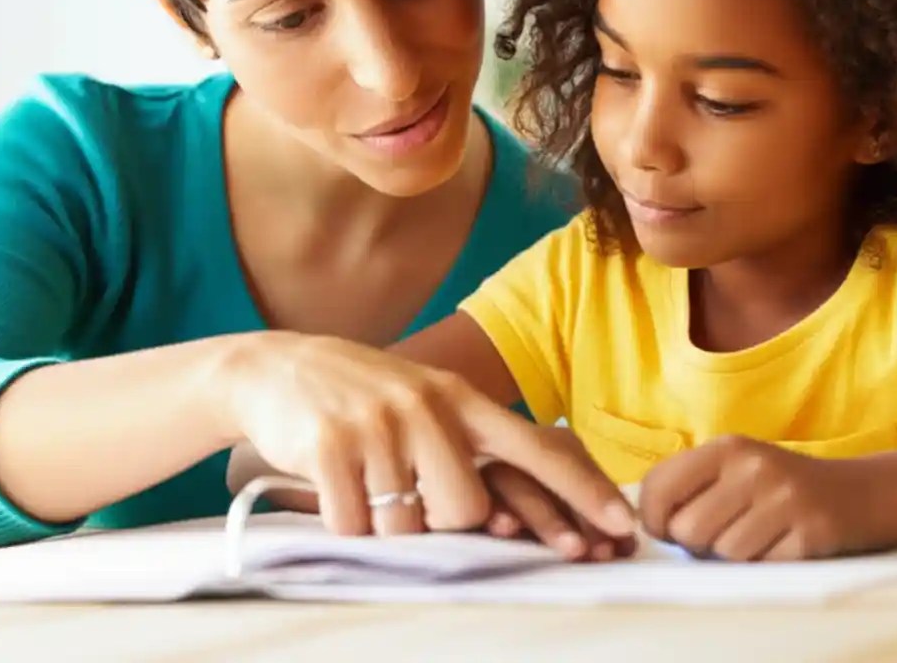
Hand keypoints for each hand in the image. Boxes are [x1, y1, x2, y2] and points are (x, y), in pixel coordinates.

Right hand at [214, 333, 635, 540]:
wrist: (274, 368)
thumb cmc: (361, 398)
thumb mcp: (424, 403)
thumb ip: (468, 449)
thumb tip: (511, 519)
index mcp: (460, 398)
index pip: (537, 448)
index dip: (581, 492)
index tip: (622, 527)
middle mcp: (426, 406)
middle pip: (465, 508)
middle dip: (437, 520)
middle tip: (403, 493)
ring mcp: (378, 423)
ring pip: (407, 523)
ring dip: (382, 521)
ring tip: (360, 479)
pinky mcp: (331, 445)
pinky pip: (353, 523)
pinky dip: (342, 521)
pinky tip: (331, 484)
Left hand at [639, 436, 871, 561]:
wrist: (856, 495)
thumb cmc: (777, 487)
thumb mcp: (733, 467)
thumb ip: (688, 485)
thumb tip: (645, 522)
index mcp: (726, 448)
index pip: (659, 486)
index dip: (654, 519)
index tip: (668, 527)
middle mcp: (753, 467)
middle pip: (688, 528)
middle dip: (695, 543)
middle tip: (716, 536)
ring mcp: (784, 499)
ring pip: (724, 553)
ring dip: (731, 556)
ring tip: (752, 537)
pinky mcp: (809, 533)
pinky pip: (761, 566)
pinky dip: (763, 563)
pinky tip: (778, 545)